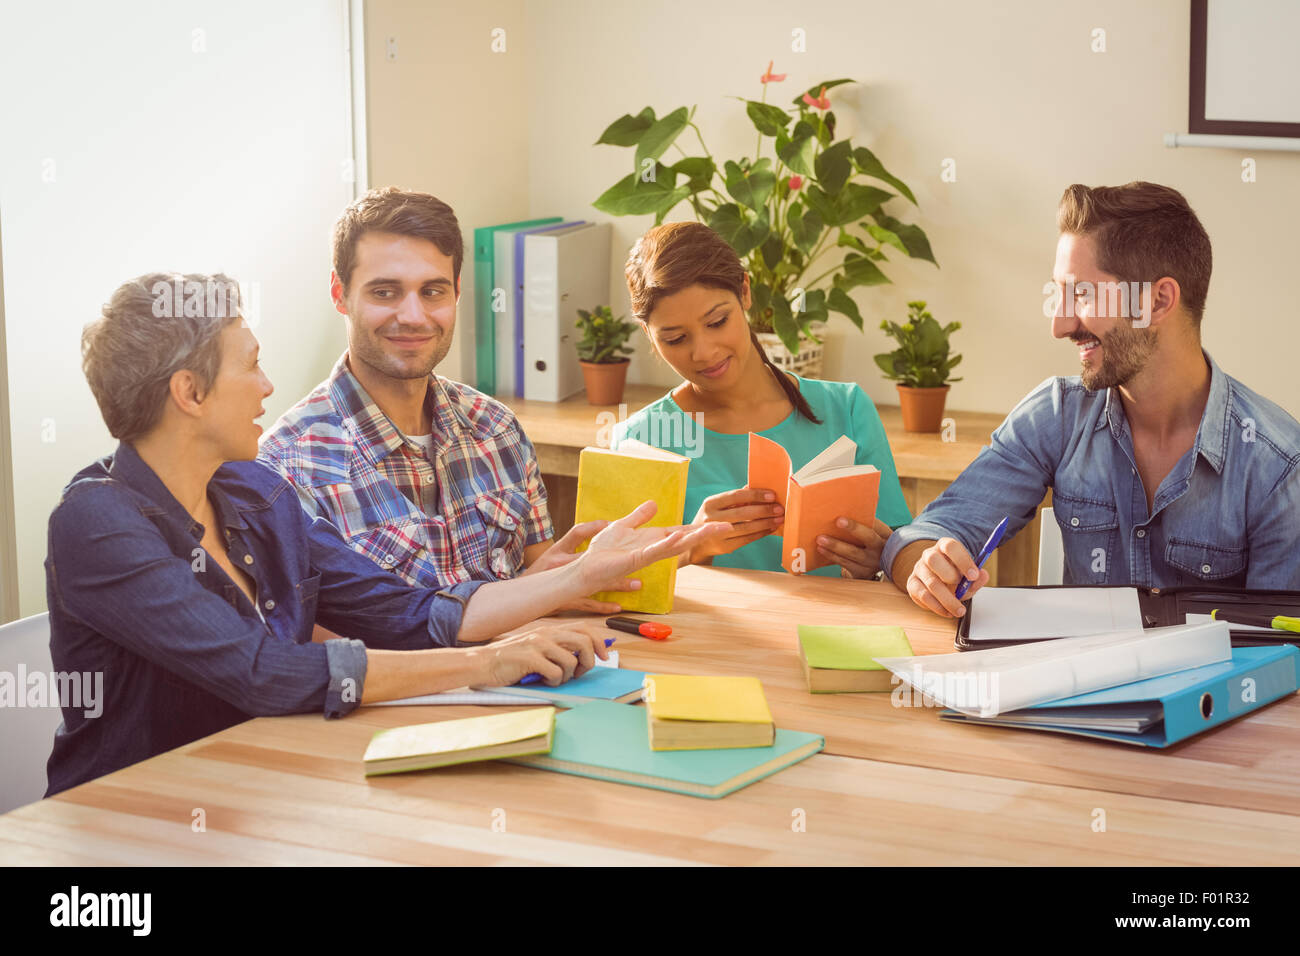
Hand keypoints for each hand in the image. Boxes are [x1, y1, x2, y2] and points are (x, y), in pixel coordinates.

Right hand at [469, 623, 610, 687]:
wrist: (482, 663)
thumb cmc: (511, 659)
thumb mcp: (537, 647)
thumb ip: (557, 648)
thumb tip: (583, 656)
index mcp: (549, 629)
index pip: (584, 628)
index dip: (598, 642)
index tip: (604, 656)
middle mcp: (546, 633)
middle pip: (584, 642)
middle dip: (589, 661)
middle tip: (581, 672)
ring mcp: (538, 645)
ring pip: (572, 660)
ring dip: (568, 675)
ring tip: (556, 679)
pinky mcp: (530, 659)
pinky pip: (556, 673)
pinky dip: (554, 682)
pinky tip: (544, 681)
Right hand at [521, 520, 629, 613]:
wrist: (524, 593)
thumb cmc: (542, 571)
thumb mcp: (553, 552)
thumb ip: (574, 541)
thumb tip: (603, 528)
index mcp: (559, 551)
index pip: (577, 532)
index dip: (596, 527)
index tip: (614, 525)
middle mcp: (562, 565)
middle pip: (593, 558)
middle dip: (615, 558)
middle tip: (636, 558)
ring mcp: (564, 584)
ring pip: (595, 583)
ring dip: (617, 584)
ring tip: (637, 584)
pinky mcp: (566, 600)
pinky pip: (588, 603)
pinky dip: (603, 606)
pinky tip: (617, 606)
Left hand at [574, 500, 728, 593]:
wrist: (586, 567)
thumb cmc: (603, 551)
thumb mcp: (623, 526)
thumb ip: (639, 516)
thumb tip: (654, 503)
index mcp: (653, 539)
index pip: (681, 532)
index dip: (699, 528)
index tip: (720, 523)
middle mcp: (654, 548)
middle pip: (685, 539)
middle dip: (705, 533)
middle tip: (728, 526)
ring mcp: (647, 555)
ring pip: (675, 545)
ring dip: (693, 537)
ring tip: (712, 529)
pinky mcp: (635, 560)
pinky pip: (654, 551)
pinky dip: (667, 543)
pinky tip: (679, 536)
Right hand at [686, 488, 784, 562]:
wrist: (697, 543)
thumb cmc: (712, 519)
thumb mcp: (717, 506)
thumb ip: (735, 497)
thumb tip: (756, 486)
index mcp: (710, 503)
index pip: (735, 495)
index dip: (755, 495)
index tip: (772, 495)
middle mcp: (711, 518)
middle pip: (742, 512)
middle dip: (764, 510)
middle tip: (779, 508)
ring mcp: (717, 534)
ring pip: (746, 527)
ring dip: (766, 523)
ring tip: (779, 519)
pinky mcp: (724, 546)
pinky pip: (747, 539)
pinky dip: (761, 533)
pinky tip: (770, 528)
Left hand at [814, 516, 892, 578]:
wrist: (870, 565)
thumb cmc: (865, 541)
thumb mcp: (870, 532)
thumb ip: (861, 522)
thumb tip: (840, 508)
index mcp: (885, 534)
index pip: (876, 523)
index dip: (865, 518)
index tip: (850, 513)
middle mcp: (881, 548)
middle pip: (869, 537)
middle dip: (854, 528)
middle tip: (838, 521)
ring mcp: (872, 562)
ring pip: (853, 553)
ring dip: (835, 545)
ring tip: (820, 539)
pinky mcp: (862, 572)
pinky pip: (845, 563)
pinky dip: (832, 556)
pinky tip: (821, 549)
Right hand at [905, 537, 988, 617]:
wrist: (940, 581)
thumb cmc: (955, 576)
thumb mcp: (968, 576)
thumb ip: (977, 577)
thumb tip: (982, 575)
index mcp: (944, 547)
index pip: (950, 547)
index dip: (962, 560)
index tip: (974, 575)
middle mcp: (928, 555)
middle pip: (933, 559)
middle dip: (950, 576)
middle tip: (962, 590)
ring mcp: (918, 569)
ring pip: (930, 582)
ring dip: (947, 599)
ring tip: (959, 610)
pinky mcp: (912, 584)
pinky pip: (923, 596)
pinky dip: (937, 607)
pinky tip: (947, 611)